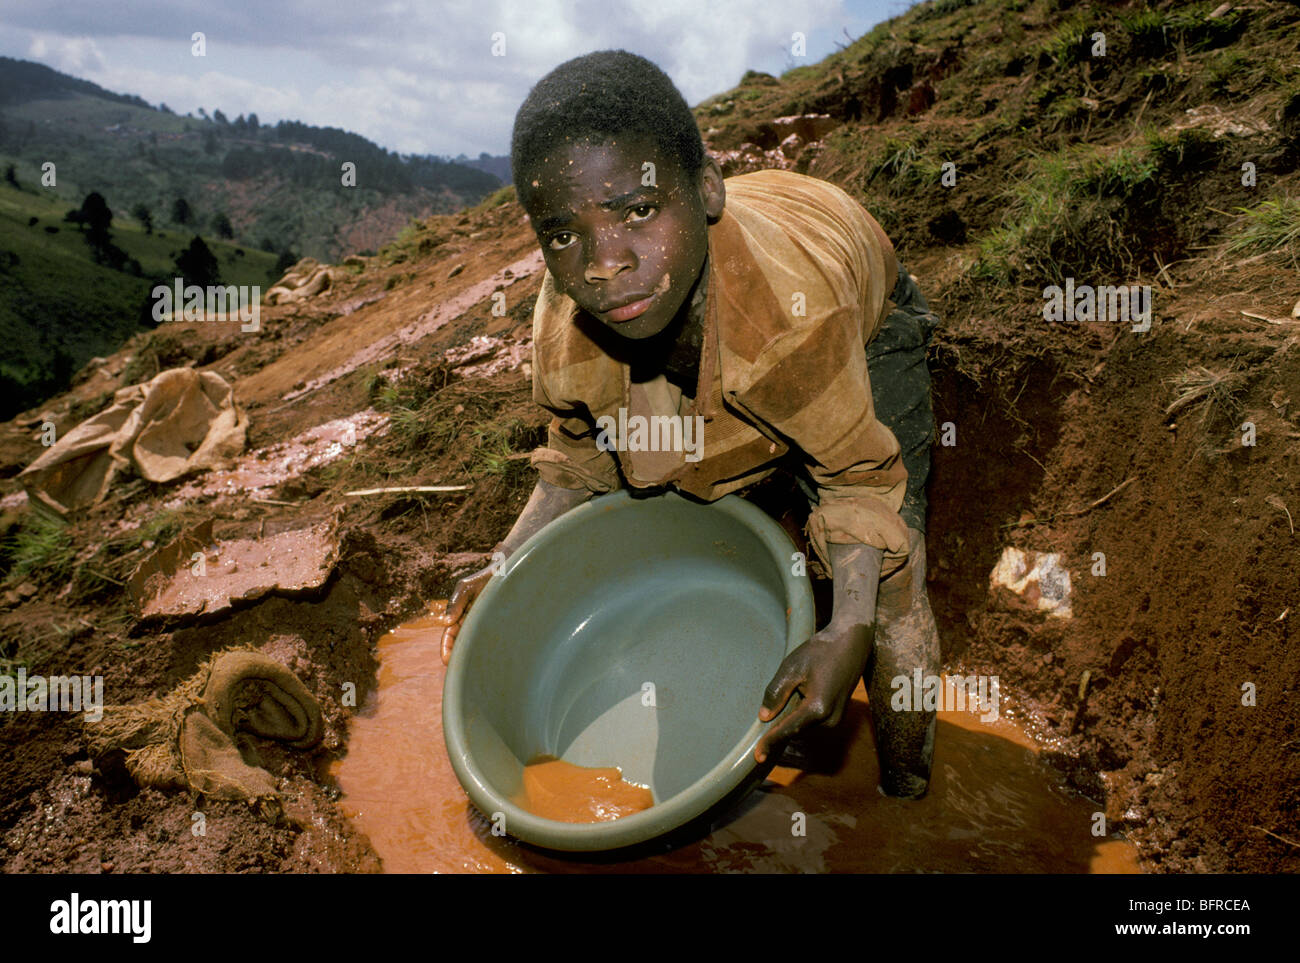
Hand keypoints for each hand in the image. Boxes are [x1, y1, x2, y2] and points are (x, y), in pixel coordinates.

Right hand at [437, 560, 498, 664]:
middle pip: (463, 646)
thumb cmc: (484, 579)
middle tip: (463, 669)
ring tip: (478, 669)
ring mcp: (487, 627)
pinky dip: (494, 651)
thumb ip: (456, 603)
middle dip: (461, 658)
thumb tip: (446, 622)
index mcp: (461, 617)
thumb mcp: (466, 588)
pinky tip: (496, 659)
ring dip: (477, 657)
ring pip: (479, 646)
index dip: (446, 649)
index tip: (446, 660)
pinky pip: (496, 641)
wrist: (508, 571)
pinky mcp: (502, 627)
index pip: (450, 637)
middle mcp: (472, 625)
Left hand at [754, 621, 874, 763]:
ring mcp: (835, 719)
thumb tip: (764, 717)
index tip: (757, 756)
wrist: (851, 643)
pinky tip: (803, 690)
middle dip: (781, 721)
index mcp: (817, 707)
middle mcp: (829, 719)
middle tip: (775, 702)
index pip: (788, 730)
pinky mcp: (836, 716)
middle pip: (794, 729)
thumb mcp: (792, 667)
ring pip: (802, 726)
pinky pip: (811, 721)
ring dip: (792, 714)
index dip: (770, 742)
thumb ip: (776, 693)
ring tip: (799, 684)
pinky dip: (801, 712)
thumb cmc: (821, 651)